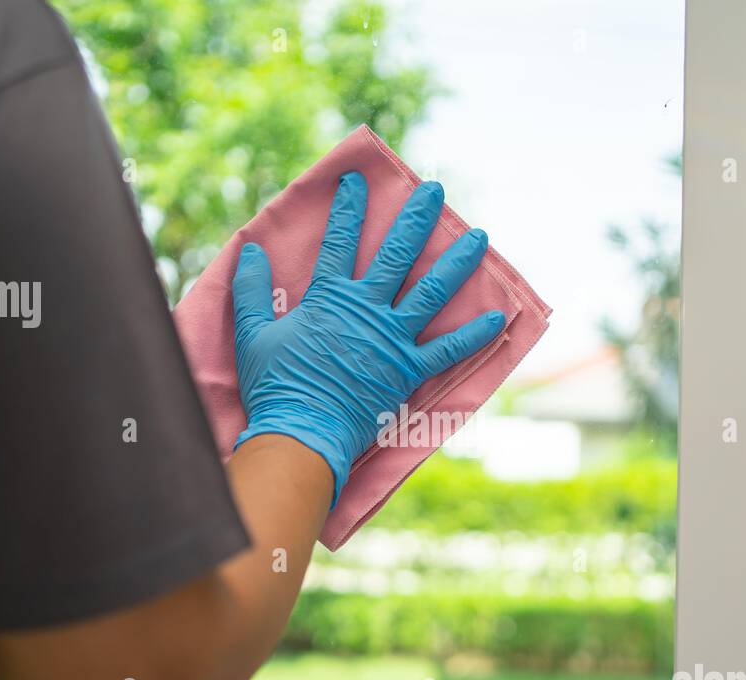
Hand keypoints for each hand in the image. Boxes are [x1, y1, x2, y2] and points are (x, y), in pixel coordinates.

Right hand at [231, 171, 504, 505]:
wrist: (302, 432)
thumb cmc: (276, 385)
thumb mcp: (252, 333)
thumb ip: (250, 290)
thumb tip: (248, 249)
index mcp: (330, 298)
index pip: (341, 242)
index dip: (349, 208)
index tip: (358, 180)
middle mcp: (367, 310)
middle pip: (397, 254)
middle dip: (417, 218)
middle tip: (436, 190)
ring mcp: (392, 339)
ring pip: (432, 292)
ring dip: (457, 262)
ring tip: (480, 236)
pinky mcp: (408, 370)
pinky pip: (448, 350)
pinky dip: (473, 336)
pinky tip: (496, 317)